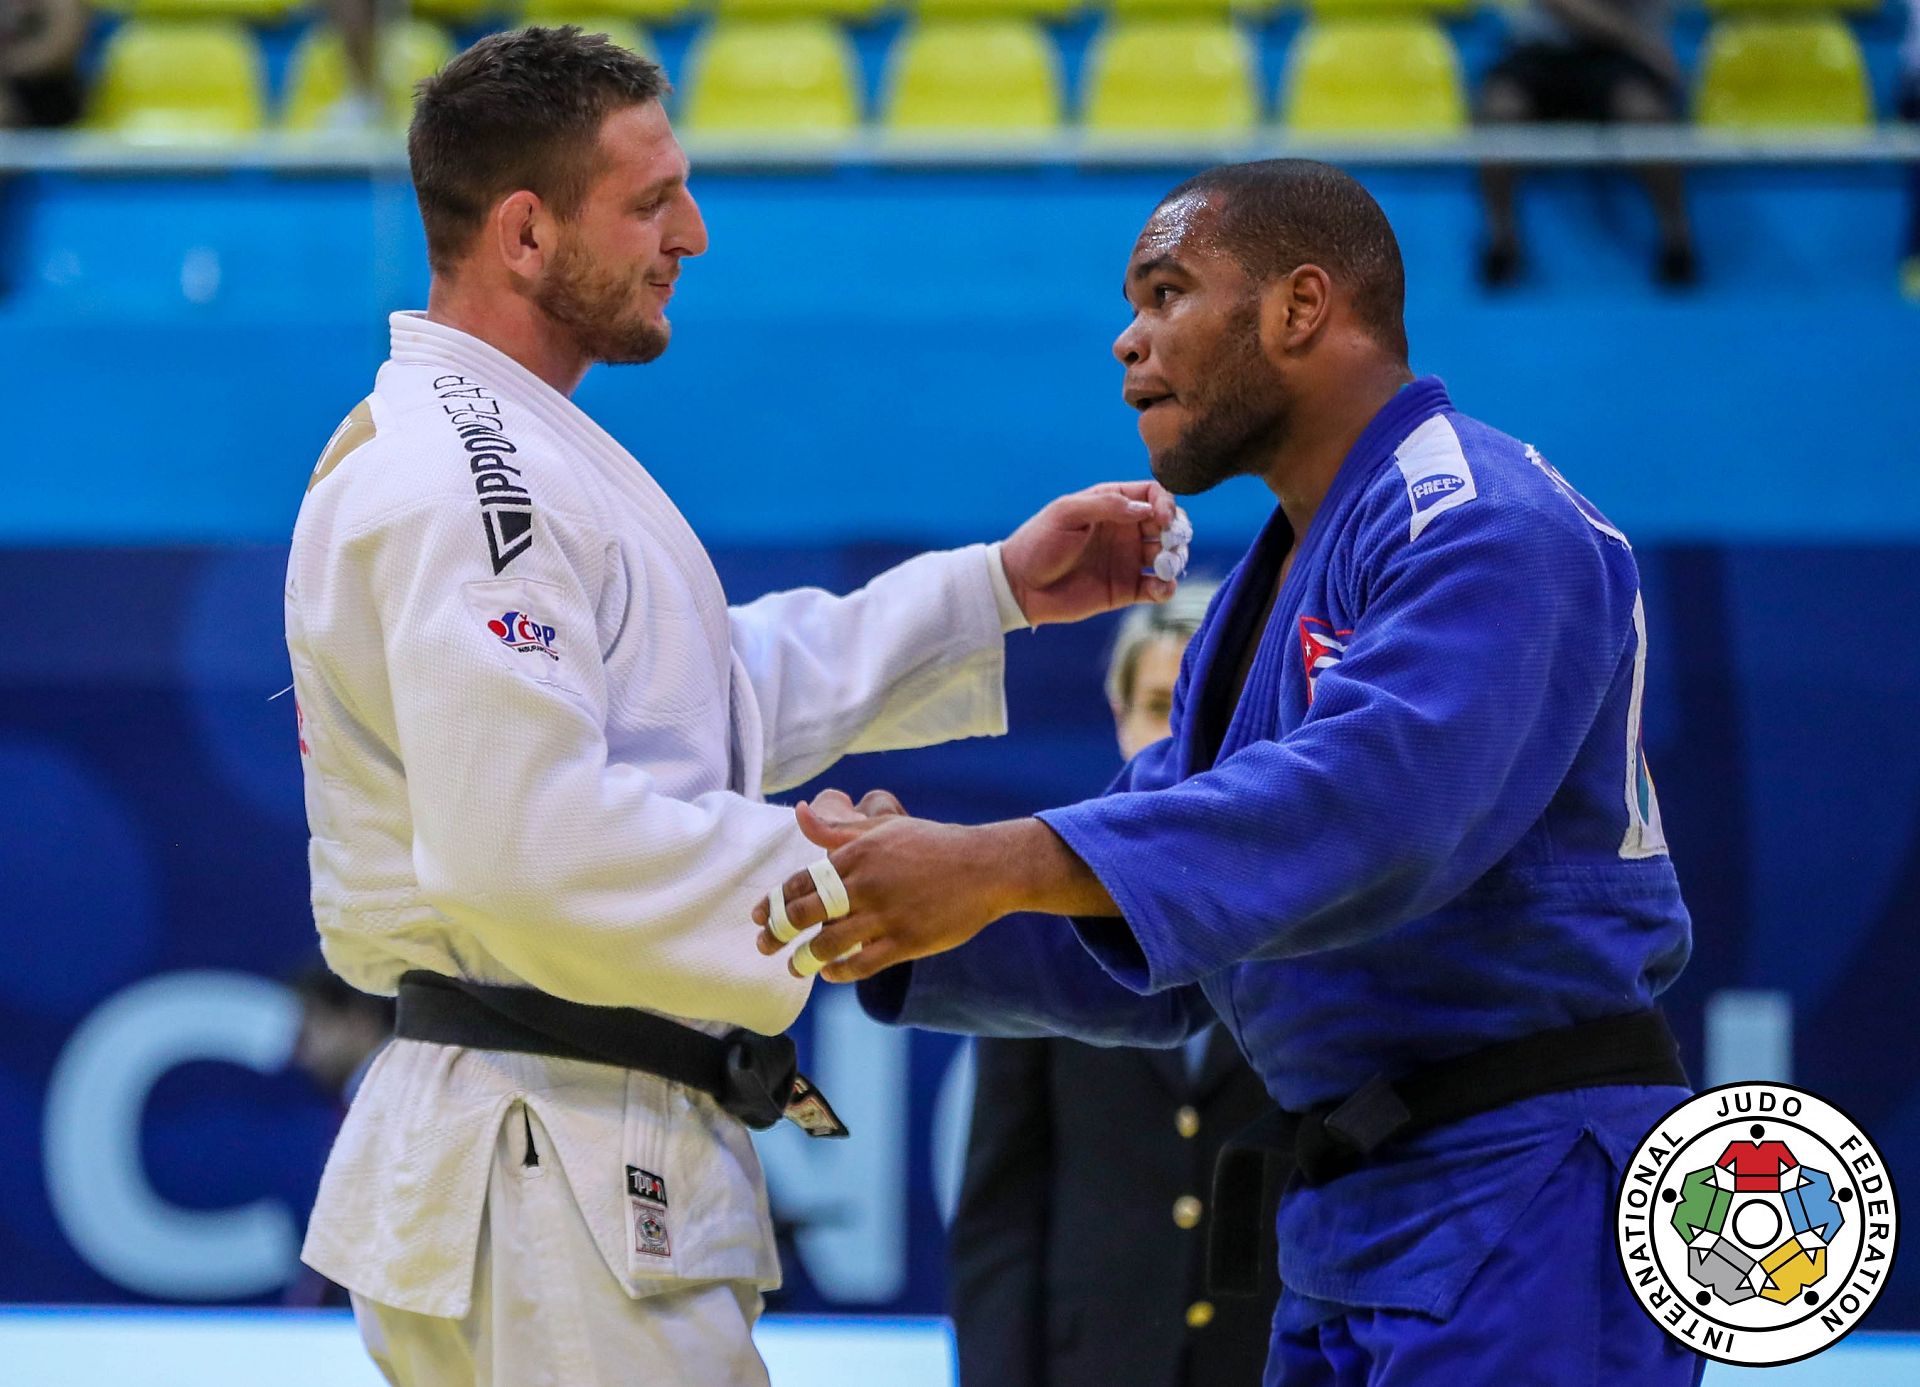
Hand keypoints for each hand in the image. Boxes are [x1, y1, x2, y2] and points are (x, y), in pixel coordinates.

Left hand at [750, 810, 1019, 980]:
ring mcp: (887, 915)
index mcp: (858, 854)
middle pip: (805, 913)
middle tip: (765, 944)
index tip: (760, 916)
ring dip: (804, 959)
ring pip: (829, 943)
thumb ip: (839, 829)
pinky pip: (862, 964)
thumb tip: (800, 814)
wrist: (987, 867)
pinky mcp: (908, 941)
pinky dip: (839, 972)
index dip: (774, 901)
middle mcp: (866, 884)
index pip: (801, 881)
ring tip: (795, 966)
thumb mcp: (884, 827)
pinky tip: (831, 973)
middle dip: (777, 932)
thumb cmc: (934, 845)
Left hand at [1000, 481, 1179, 625]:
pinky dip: (1167, 588)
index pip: (1153, 494)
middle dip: (1178, 531)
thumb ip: (1105, 505)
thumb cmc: (1038, 543)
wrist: (1019, 586)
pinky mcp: (1125, 590)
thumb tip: (1145, 508)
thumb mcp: (1065, 513)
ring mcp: (1127, 560)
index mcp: (1111, 505)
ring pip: (1169, 556)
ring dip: (1176, 559)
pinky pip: (1157, 589)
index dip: (1166, 502)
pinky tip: (1161, 588)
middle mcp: (1125, 531)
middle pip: (1169, 525)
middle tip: (1171, 541)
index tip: (1163, 516)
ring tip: (1165, 566)